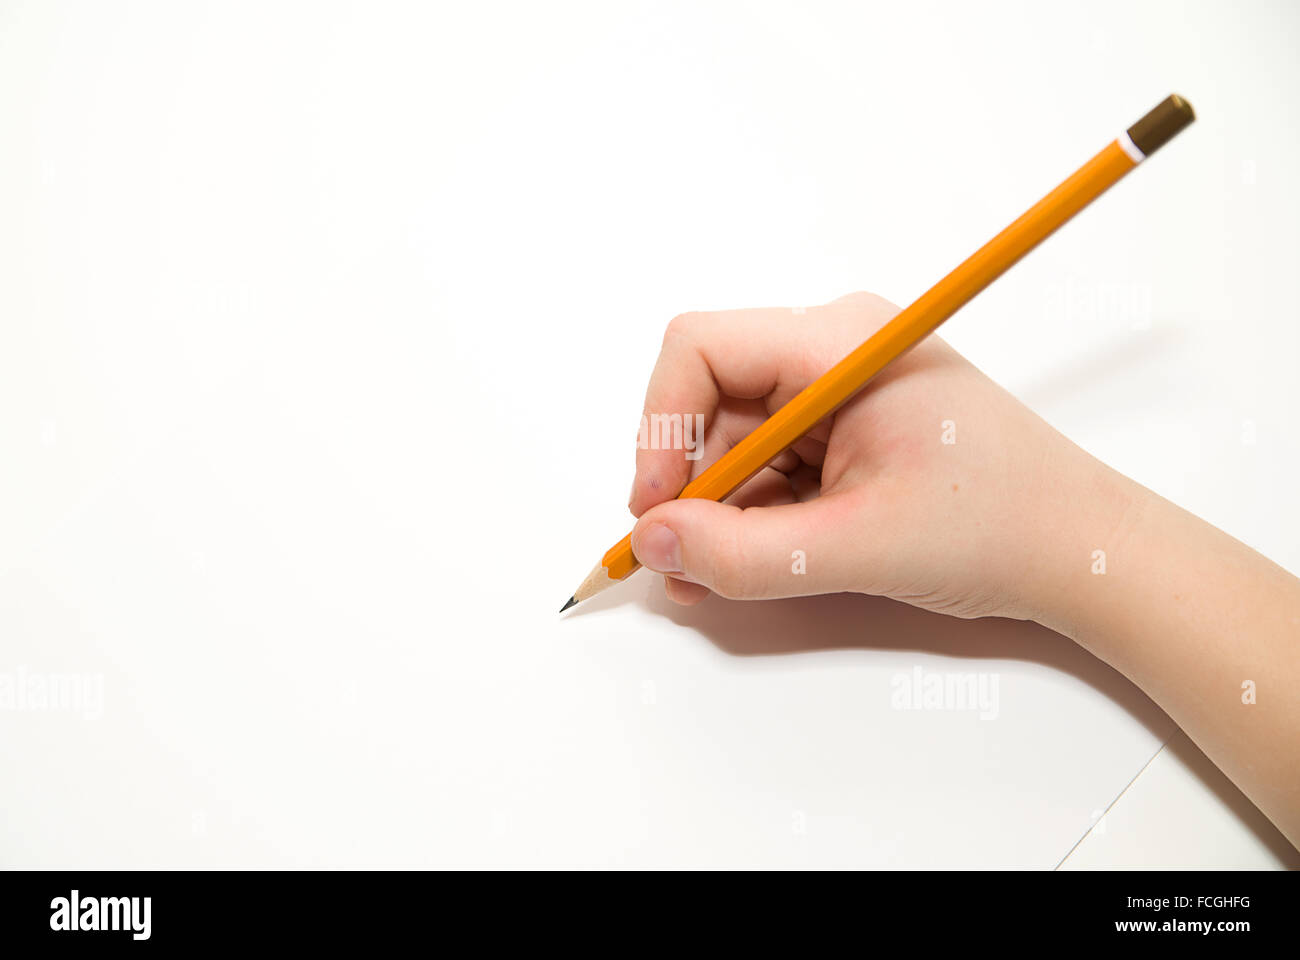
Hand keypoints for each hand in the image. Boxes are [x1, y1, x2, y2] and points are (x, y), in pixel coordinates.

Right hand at [629, 291, 1134, 620]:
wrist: (1079, 551)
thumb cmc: (1000, 526)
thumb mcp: (856, 547)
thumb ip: (742, 553)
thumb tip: (653, 543)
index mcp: (841, 344)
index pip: (701, 349)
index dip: (660, 427)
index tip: (655, 507)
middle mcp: (833, 353)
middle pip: (712, 403)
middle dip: (687, 486)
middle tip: (679, 562)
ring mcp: (839, 392)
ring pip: (735, 442)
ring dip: (716, 513)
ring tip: (711, 581)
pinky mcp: (846, 431)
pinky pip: (770, 465)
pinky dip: (750, 517)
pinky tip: (744, 566)